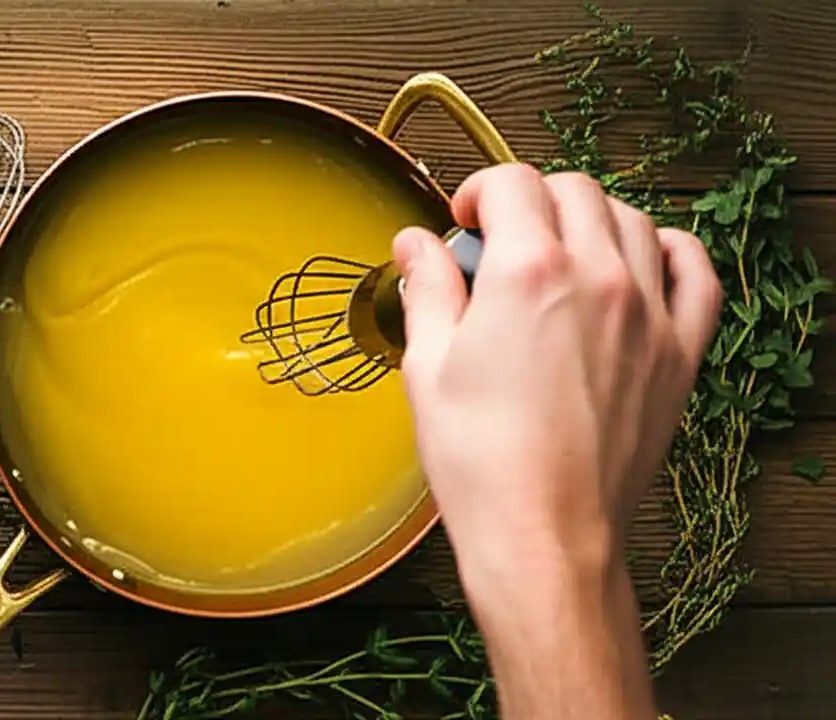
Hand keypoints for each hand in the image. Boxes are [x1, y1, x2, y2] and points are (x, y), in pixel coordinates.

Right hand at [394, 164, 720, 717]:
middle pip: (573, 191)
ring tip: (560, 255)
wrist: (543, 534)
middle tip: (501, 242)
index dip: (478, 192)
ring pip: (631, 219)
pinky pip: (694, 273)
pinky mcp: (678, 353)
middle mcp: (597, 277)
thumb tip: (414, 244)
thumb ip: (426, 290)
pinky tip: (642, 259)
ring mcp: (647, 313)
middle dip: (530, 201)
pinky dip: (669, 251)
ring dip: (589, 220)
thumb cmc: (479, 461)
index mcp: (527, 272)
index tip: (464, 222)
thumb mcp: (427, 368)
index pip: (511, 184)